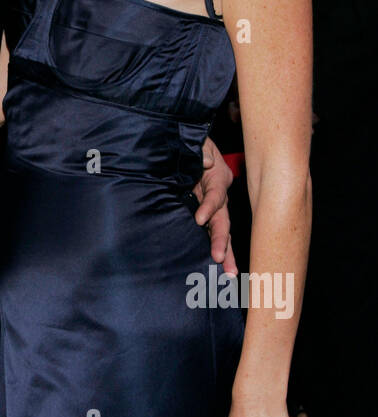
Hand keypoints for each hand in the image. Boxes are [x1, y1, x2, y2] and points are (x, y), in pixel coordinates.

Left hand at [194, 137, 235, 272]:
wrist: (188, 145)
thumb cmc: (193, 144)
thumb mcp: (197, 144)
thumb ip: (201, 152)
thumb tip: (206, 164)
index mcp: (218, 178)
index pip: (215, 194)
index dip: (209, 206)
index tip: (199, 219)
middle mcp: (219, 195)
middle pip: (222, 219)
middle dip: (222, 239)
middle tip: (219, 258)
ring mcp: (215, 207)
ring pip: (223, 231)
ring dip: (225, 251)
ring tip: (229, 273)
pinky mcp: (206, 214)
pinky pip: (213, 232)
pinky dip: (219, 249)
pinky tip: (221, 267)